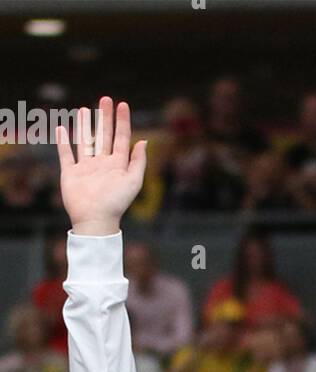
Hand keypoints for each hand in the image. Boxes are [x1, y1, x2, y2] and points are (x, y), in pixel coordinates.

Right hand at [56, 97, 146, 235]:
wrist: (95, 218)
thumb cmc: (116, 202)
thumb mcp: (133, 182)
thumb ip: (139, 161)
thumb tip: (143, 141)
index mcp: (118, 165)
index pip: (121, 138)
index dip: (122, 122)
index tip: (122, 105)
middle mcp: (102, 164)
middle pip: (104, 135)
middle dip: (105, 117)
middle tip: (105, 99)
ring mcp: (86, 167)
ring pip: (85, 141)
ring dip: (85, 125)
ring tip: (85, 109)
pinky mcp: (70, 173)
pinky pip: (66, 154)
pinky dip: (63, 141)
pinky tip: (62, 128)